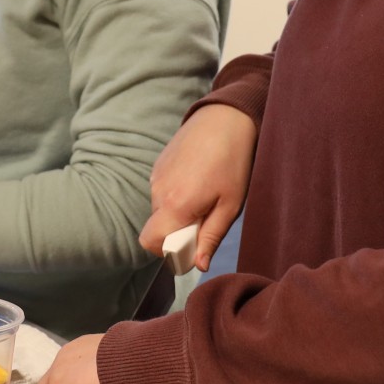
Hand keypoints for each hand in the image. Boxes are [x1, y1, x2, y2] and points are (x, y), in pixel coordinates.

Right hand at [139, 103, 257, 272]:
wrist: (225, 118)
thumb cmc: (233, 162)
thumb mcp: (230, 205)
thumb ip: (210, 237)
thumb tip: (198, 265)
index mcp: (175, 205)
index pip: (151, 241)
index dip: (167, 251)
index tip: (190, 246)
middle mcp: (158, 191)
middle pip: (157, 227)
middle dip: (177, 231)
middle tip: (206, 218)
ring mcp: (156, 176)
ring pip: (161, 209)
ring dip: (178, 211)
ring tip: (206, 193)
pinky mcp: (159, 164)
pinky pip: (162, 191)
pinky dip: (176, 194)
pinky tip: (198, 179)